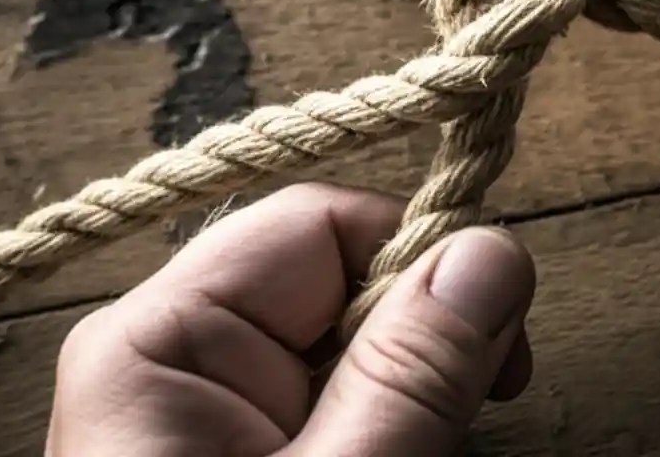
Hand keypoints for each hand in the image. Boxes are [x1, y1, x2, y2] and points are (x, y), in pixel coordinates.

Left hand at [46, 183, 534, 455]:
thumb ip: (408, 375)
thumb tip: (493, 251)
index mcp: (161, 341)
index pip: (321, 226)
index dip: (420, 258)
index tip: (498, 327)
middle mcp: (181, 357)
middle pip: (346, 283)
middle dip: (424, 339)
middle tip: (476, 409)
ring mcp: (216, 409)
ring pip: (358, 346)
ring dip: (417, 390)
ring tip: (426, 450)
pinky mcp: (249, 448)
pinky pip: (345, 398)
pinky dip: (395, 423)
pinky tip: (404, 453)